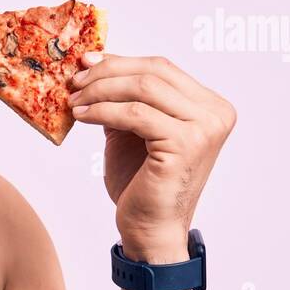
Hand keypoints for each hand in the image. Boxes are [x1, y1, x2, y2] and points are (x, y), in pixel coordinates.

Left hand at [68, 52, 235, 262]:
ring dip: (101, 90)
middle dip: (107, 72)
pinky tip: (82, 117)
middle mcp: (215, 113)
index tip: (85, 61)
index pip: (161, 67)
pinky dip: (103, 111)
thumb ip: (123, 97)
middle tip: (74, 81)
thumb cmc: (142, 184)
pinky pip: (135, 114)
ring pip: (143, 89)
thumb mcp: (132, 130)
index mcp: (210, 106)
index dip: (120, 60)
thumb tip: (95, 61)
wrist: (150, 229)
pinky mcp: (186, 144)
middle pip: (154, 72)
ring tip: (74, 101)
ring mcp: (205, 128)